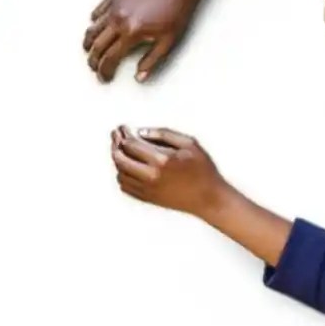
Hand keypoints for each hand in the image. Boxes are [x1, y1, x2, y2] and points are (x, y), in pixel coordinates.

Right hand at [85, 0, 200, 82]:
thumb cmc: (176, 11)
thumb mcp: (168, 42)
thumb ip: (151, 61)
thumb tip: (139, 77)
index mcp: (131, 32)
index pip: (110, 58)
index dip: (105, 71)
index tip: (105, 77)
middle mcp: (118, 19)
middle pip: (97, 46)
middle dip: (93, 61)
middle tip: (95, 68)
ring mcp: (114, 6)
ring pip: (92, 29)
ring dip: (88, 44)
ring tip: (90, 51)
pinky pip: (97, 13)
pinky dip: (94, 24)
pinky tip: (96, 29)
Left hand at [110, 126, 233, 218]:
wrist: (209, 198)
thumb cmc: (203, 169)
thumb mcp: (189, 143)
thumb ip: (164, 134)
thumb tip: (140, 132)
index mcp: (161, 160)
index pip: (131, 144)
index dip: (123, 133)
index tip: (122, 127)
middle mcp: (151, 175)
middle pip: (120, 158)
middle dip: (115, 144)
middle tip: (115, 135)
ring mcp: (147, 189)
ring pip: (120, 172)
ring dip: (117, 159)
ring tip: (120, 149)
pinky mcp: (147, 198)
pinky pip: (125, 186)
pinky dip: (121, 174)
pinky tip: (126, 166)